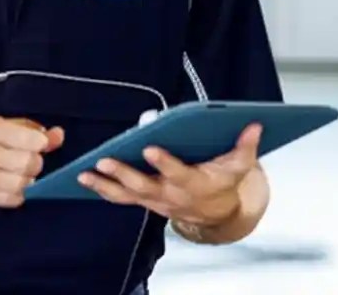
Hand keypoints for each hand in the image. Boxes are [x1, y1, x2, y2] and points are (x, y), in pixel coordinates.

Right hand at [0, 116, 64, 207]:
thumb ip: (34, 132)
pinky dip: (19, 195)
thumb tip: (59, 135)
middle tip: (32, 163)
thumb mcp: (6, 129)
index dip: (41, 143)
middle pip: (27, 163)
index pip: (29, 138)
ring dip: (28, 181)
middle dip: (36, 164)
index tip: (39, 145)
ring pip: (20, 184)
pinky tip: (13, 187)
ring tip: (23, 175)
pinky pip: (11, 200)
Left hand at [78, 123, 262, 226]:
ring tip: (83, 175)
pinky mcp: (145, 201)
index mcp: (193, 183)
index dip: (164, 162)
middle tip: (105, 161)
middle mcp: (170, 194)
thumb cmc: (223, 182)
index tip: (150, 148)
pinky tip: (85, 179)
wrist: (216, 214)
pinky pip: (121, 198)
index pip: (177, 172)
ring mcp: (155, 200)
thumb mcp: (239, 166)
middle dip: (124, 174)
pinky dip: (103, 190)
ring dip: (104, 186)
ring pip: (126, 195)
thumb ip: (245, 146)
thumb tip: (254, 124)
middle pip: (144, 185)